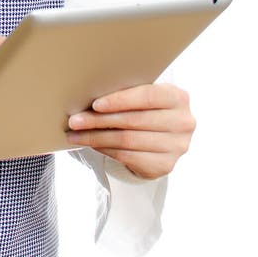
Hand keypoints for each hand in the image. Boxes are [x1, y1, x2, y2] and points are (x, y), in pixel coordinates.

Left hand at [65, 83, 195, 179]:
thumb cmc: (145, 108)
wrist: (162, 137)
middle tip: (75, 120)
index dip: (120, 100)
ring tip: (75, 134)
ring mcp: (176, 147)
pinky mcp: (165, 166)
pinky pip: (127, 156)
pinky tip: (91, 143)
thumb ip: (127, 91)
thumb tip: (88, 90)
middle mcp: (183, 123)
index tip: (95, 104)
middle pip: (133, 121)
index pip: (147, 97)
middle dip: (99, 120)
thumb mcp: (143, 96)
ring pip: (127, 140)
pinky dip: (105, 149)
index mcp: (178, 98)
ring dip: (96, 137)